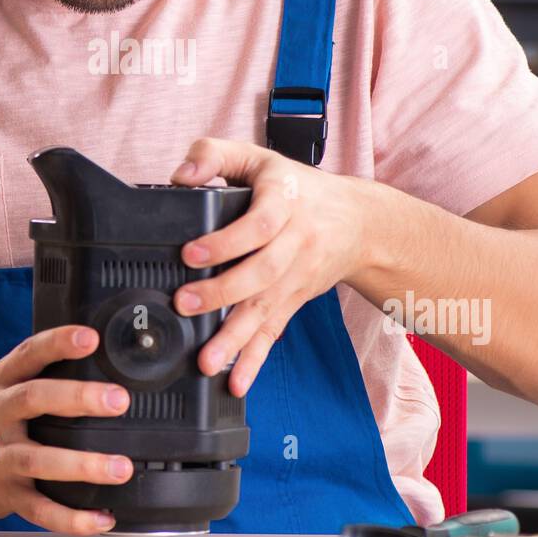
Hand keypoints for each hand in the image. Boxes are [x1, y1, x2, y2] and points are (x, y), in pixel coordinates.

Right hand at [0, 325, 134, 533]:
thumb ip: (38, 371)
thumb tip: (97, 355)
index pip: (28, 354)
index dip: (57, 343)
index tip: (89, 338)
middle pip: (32, 400)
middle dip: (77, 398)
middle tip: (117, 399)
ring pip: (38, 461)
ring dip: (82, 465)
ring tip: (119, 468)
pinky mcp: (5, 495)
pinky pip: (39, 510)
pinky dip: (71, 518)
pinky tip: (101, 518)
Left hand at [168, 137, 365, 397]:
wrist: (358, 221)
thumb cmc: (295, 186)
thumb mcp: (257, 156)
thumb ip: (214, 154)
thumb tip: (179, 177)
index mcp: (284, 200)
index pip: (260, 223)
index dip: (226, 241)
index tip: (190, 254)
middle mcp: (296, 241)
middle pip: (262, 272)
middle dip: (222, 293)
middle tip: (184, 304)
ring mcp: (297, 276)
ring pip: (266, 309)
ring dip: (235, 339)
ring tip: (207, 362)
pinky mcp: (294, 301)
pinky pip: (275, 331)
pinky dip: (255, 359)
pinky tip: (236, 382)